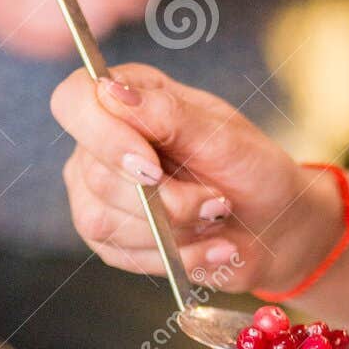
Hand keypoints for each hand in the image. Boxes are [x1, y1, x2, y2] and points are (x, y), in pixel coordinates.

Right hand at [50, 64, 343, 292]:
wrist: (273, 227)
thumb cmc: (251, 171)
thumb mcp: (224, 136)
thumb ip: (169, 115)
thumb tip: (112, 91)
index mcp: (127, 99)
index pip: (74, 102)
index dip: (104, 136)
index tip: (152, 167)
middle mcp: (100, 146)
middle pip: (98, 175)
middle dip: (168, 199)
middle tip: (217, 199)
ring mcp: (98, 196)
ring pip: (106, 222)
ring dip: (175, 231)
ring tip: (216, 219)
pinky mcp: (111, 241)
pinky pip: (125, 257)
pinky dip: (178, 257)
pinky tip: (210, 246)